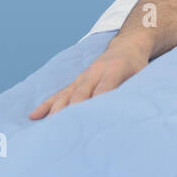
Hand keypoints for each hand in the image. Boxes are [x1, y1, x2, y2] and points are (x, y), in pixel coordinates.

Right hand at [29, 40, 148, 119]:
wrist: (127, 46)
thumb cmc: (137, 66)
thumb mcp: (142, 76)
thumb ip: (134, 92)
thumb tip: (129, 115)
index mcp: (114, 70)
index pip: (103, 90)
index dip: (96, 105)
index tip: (90, 121)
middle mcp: (95, 72)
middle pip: (80, 94)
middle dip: (72, 111)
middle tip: (64, 130)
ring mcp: (83, 77)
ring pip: (66, 95)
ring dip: (56, 111)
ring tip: (48, 127)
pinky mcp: (76, 81)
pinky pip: (60, 94)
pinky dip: (48, 105)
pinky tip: (34, 115)